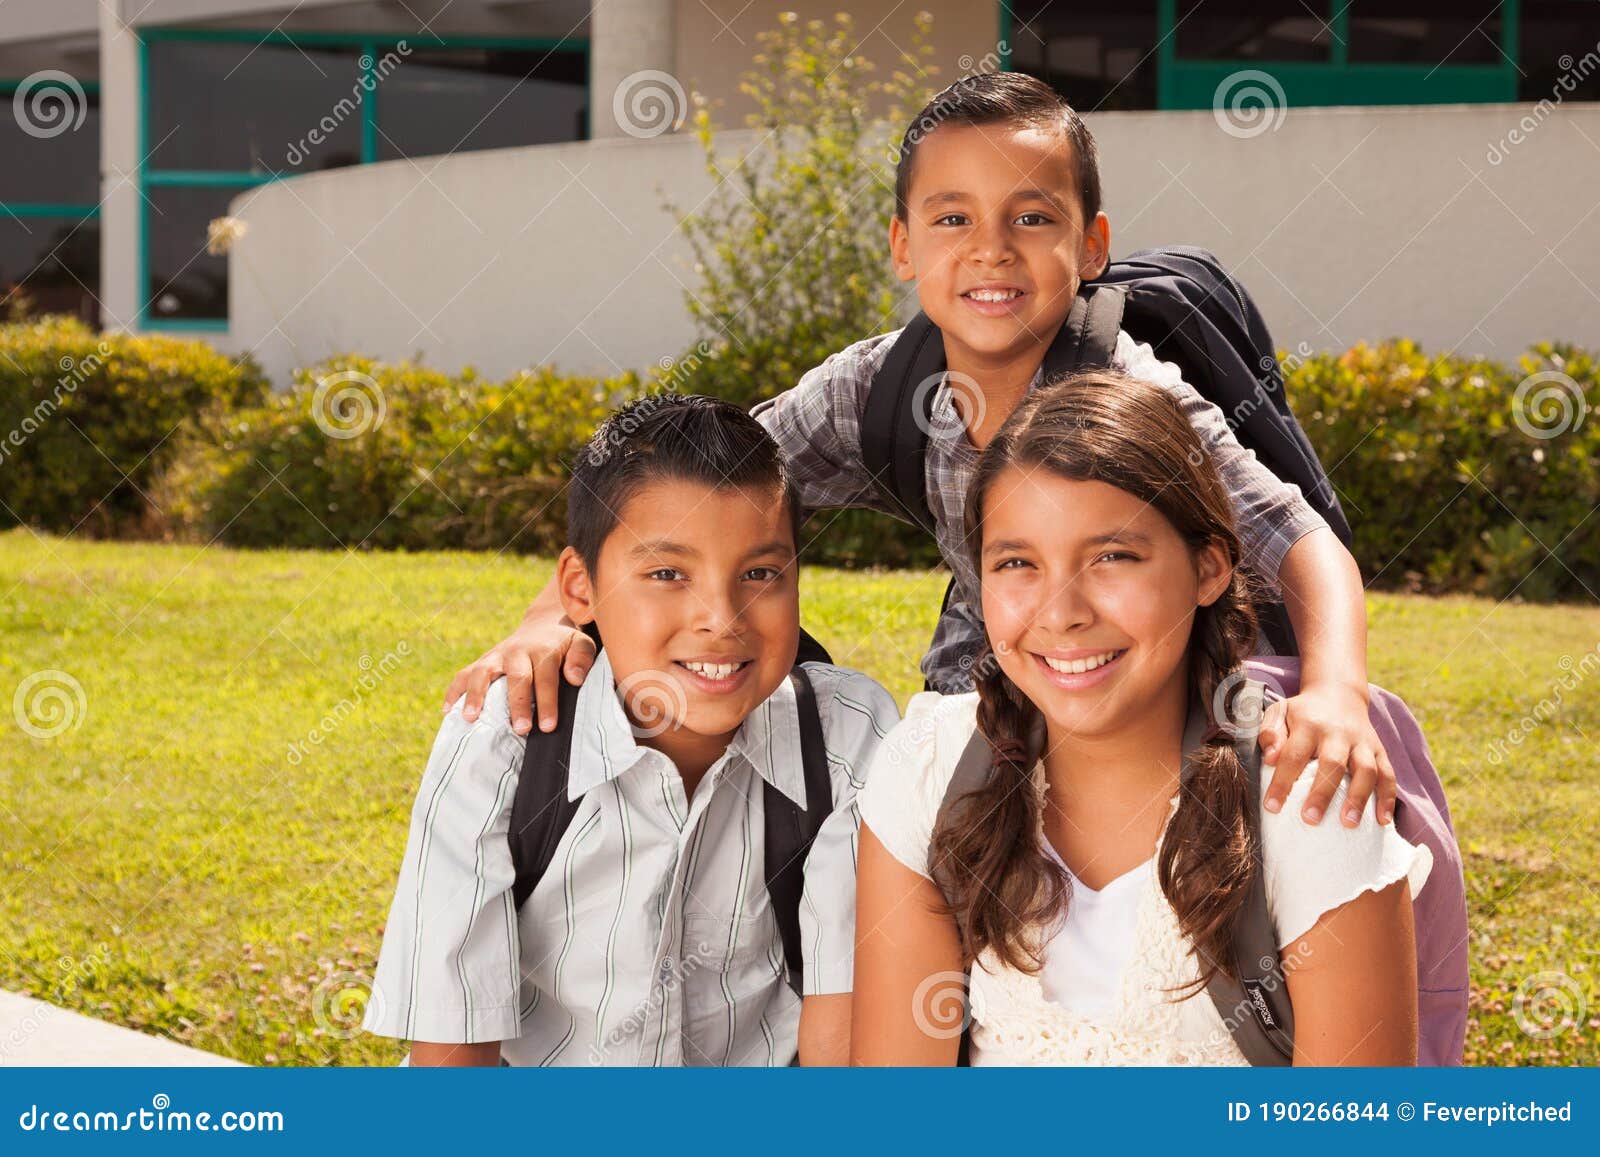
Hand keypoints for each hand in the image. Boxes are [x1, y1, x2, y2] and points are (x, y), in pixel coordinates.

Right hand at [442, 617, 596, 734]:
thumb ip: (581, 658)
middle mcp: (517, 652)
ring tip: (471, 718)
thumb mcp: (581, 644)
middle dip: (518, 704)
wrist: (542, 627)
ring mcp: (496, 656)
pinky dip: (453, 691)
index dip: (547, 702)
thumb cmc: (564, 645)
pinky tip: (447, 712)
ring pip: (482, 673)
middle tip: (521, 729)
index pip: (545, 677)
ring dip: (475, 695)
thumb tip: (574, 678)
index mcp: (543, 650)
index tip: (548, 726)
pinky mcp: (482, 662)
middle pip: (516, 678)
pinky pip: (463, 675)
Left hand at [1259, 682, 1396, 826]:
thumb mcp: (1279, 713)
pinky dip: (1388, 798)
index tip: (1272, 807)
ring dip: (1359, 798)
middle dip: (1322, 793)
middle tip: (1310, 820)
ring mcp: (1362, 742)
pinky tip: (1383, 820)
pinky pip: (1388, 775)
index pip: (1293, 755)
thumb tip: (1270, 759)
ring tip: (1349, 824)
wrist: (1338, 694)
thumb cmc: (1302, 713)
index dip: (1282, 782)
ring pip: (1366, 770)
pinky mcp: (1380, 750)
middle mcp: (1338, 733)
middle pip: (1333, 763)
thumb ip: (1270, 733)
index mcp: (1309, 725)